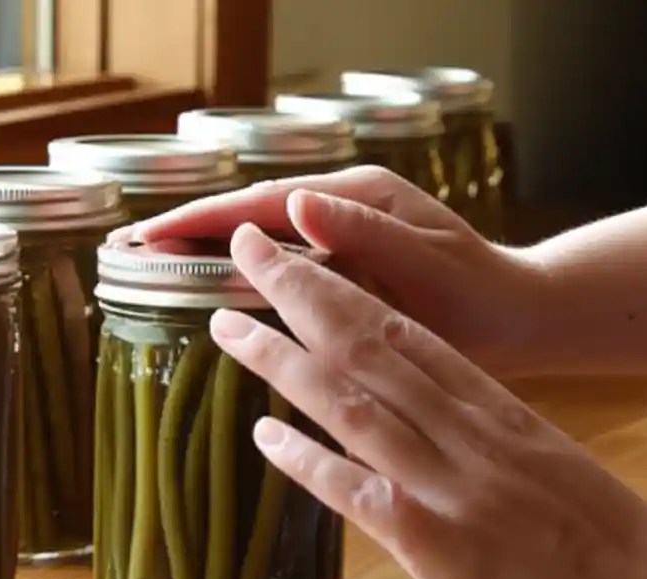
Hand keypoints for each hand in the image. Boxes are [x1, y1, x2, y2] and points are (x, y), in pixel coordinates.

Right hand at [121, 166, 550, 377]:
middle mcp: (341, 206)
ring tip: (150, 264)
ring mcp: (341, 233)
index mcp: (356, 196)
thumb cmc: (481, 293)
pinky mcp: (345, 262)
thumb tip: (296, 200)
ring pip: (258, 236)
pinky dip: (238, 269)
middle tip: (126, 248)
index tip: (147, 236)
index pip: (260, 202)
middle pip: (248, 211)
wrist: (521, 315)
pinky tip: (211, 285)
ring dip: (205, 247)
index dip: (200, 219)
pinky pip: (278, 263)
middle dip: (187, 228)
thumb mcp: (427, 262)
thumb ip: (364, 232)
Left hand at [207, 223, 646, 578]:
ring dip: (281, 356)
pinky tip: (263, 434)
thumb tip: (433, 424)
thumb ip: (485, 437)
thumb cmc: (610, 543)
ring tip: (227, 324)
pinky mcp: (437, 542)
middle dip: (301, 289)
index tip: (299, 255)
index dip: (345, 286)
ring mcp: (451, 482)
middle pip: (371, 340)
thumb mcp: (546, 465)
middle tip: (246, 250)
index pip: (408, 330)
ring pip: (352, 398)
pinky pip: (356, 489)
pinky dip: (305, 457)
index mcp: (499, 409)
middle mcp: (470, 430)